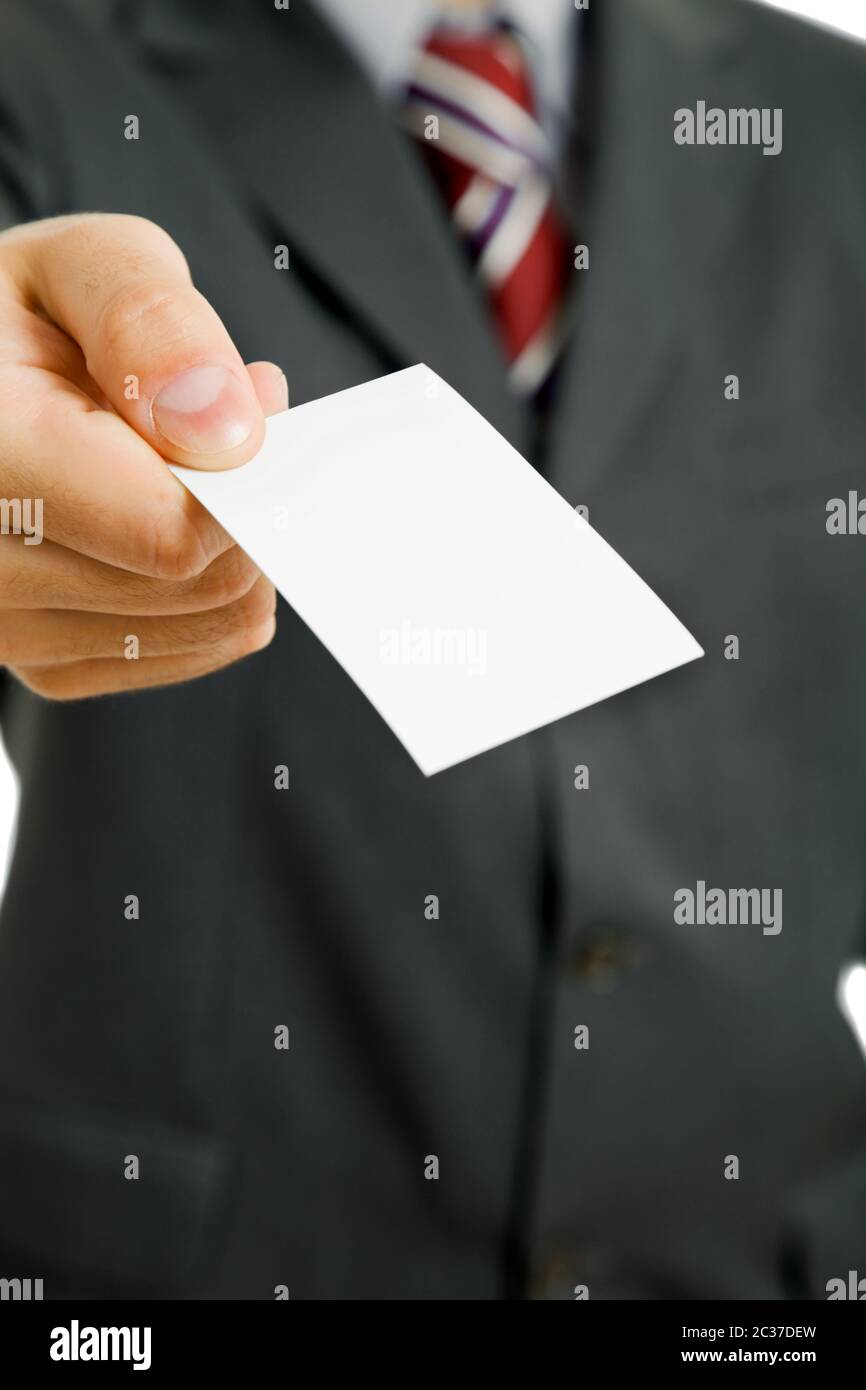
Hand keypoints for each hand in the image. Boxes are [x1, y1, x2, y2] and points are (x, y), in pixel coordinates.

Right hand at [0, 213, 284, 696]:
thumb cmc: (17, 320)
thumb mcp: (77, 267)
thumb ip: (150, 322)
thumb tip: (230, 431)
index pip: (167, 531)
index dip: (241, 469)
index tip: (250, 398)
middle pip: (201, 583)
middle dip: (244, 497)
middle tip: (217, 415)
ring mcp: (10, 635)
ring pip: (208, 623)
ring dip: (228, 540)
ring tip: (177, 457)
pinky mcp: (43, 665)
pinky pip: (187, 647)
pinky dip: (205, 582)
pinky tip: (164, 514)